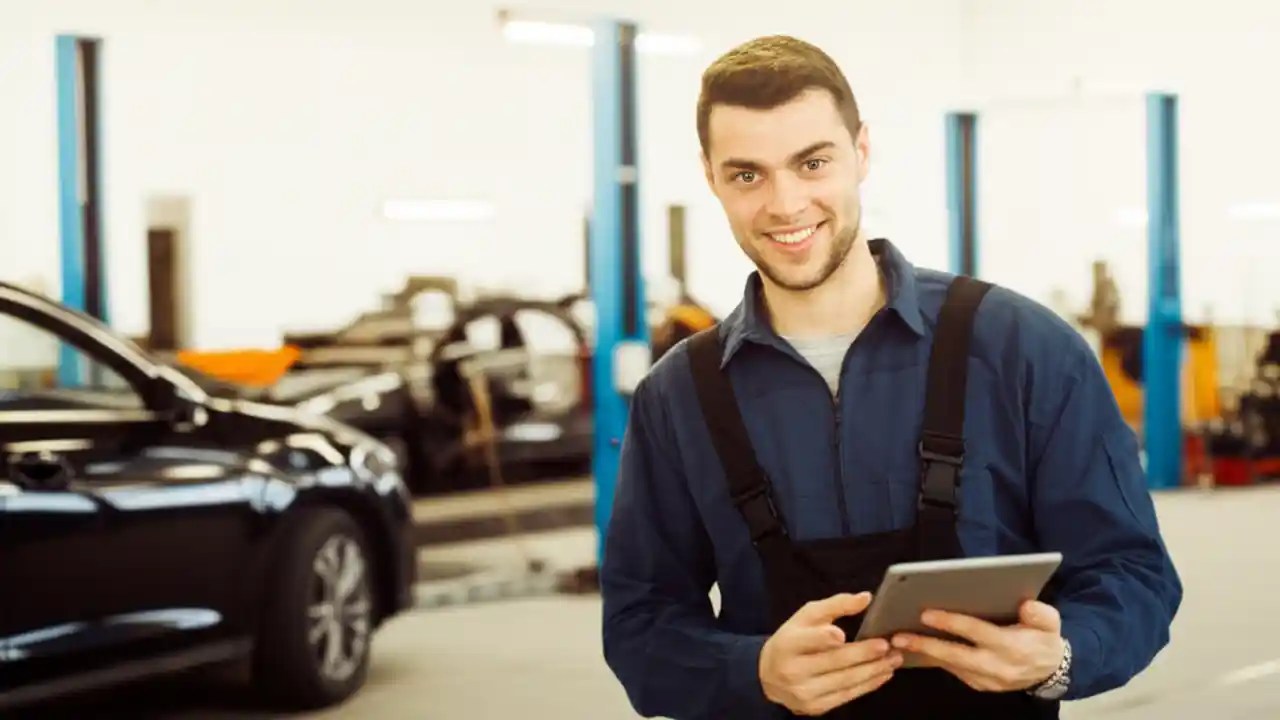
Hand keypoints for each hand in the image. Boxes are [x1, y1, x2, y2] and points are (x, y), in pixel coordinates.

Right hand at [759, 592, 903, 715]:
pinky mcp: (815, 707)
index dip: (823, 638)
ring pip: (846, 681)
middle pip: (834, 661)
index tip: (842, 634)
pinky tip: (882, 674)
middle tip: (886, 645)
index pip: (808, 640)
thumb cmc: (793, 640)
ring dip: (873, 670)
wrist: (769, 675)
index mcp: (788, 644)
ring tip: (893, 659)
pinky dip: (868, 685)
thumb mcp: (806, 616)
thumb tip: (865, 598)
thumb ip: (836, 605)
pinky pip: (847, 695)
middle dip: (863, 654)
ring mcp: (804, 692)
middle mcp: (793, 671)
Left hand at [891, 600, 1064, 692]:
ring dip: (924, 653)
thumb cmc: (1044, 639)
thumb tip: (1025, 604)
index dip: (951, 622)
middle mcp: (997, 667)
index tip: (926, 614)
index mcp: (1012, 647)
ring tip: (899, 640)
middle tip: (898, 636)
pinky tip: (918, 647)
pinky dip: (936, 659)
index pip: (977, 632)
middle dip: (925, 645)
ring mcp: (987, 680)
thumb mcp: (1050, 622)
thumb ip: (1040, 613)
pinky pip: (953, 671)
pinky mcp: (981, 685)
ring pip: (950, 665)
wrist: (1051, 671)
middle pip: (955, 655)